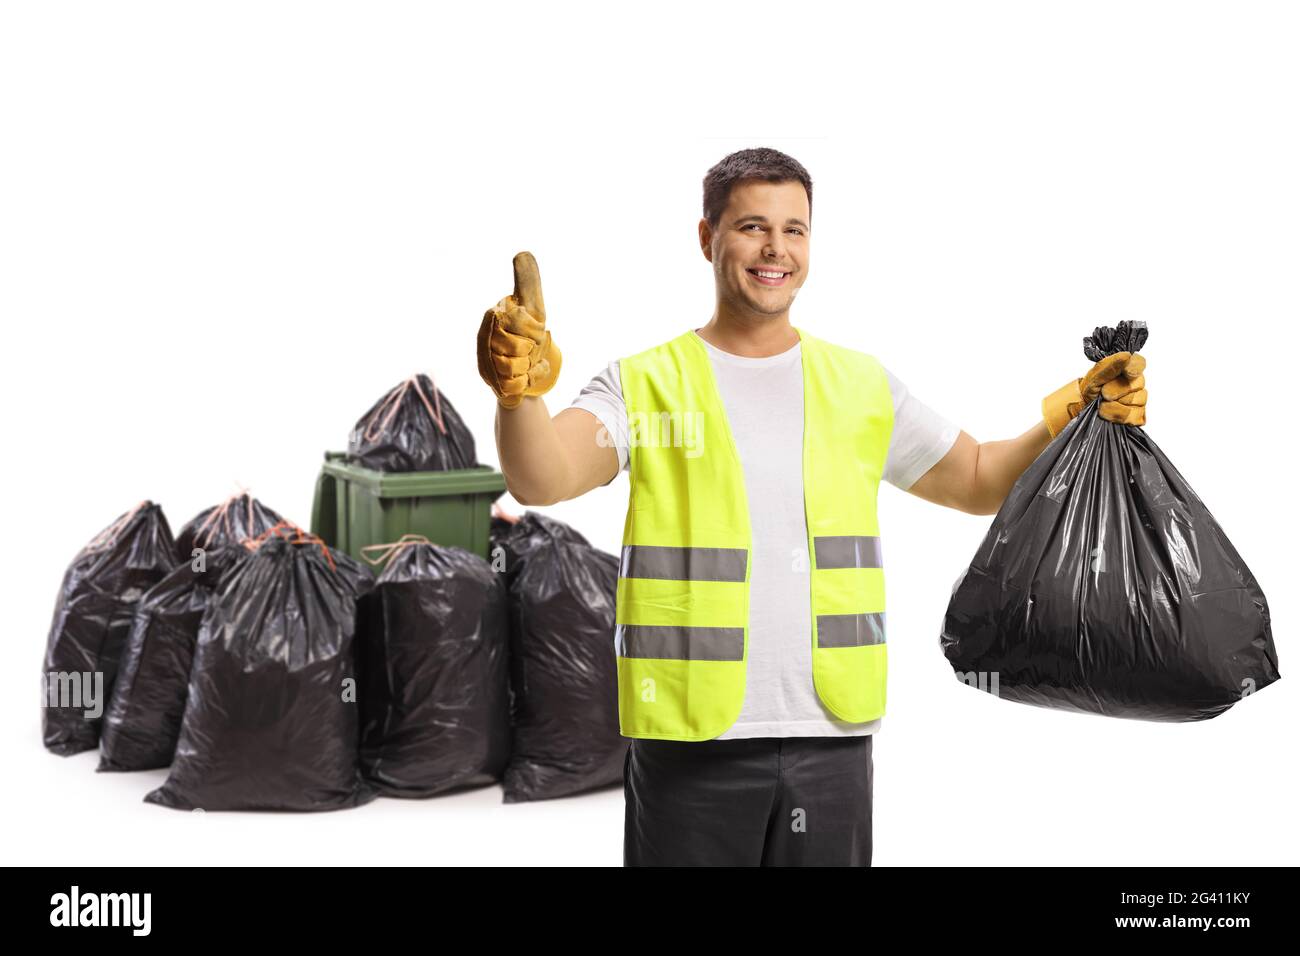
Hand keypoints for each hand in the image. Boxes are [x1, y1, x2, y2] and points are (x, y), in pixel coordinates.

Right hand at [477, 251, 562, 408]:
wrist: (528, 374)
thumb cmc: (529, 338)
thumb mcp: (534, 310)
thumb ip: (528, 284)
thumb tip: (523, 252)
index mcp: (492, 318)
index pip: (515, 321)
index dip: (531, 329)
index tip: (534, 330)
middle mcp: (484, 340)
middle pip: (516, 347)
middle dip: (531, 349)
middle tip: (530, 348)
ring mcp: (486, 363)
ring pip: (514, 367)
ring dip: (530, 366)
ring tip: (527, 362)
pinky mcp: (492, 384)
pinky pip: (516, 385)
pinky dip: (529, 380)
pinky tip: (526, 376)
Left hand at [1042, 351, 1147, 436]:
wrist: (1083, 407)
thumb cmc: (1090, 389)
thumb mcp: (1094, 376)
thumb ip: (1110, 367)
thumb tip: (1126, 356)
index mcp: (1127, 369)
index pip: (1139, 363)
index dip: (1135, 368)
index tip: (1127, 372)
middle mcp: (1137, 383)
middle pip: (1136, 385)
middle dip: (1115, 391)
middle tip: (1103, 393)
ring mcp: (1139, 400)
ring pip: (1135, 401)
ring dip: (1113, 405)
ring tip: (1103, 404)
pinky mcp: (1138, 416)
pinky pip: (1134, 416)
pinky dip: (1117, 415)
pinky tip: (1109, 413)